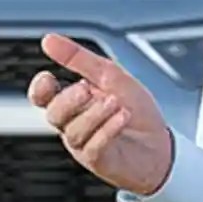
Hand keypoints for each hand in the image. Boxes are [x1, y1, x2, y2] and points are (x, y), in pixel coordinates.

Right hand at [29, 33, 173, 195]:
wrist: (163, 143)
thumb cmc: (135, 109)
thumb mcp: (110, 75)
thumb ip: (79, 59)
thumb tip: (48, 40)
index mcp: (73, 103)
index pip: (43, 98)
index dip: (39, 89)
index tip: (48, 78)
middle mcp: (74, 124)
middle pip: (54, 115)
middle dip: (68, 100)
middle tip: (86, 90)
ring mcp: (85, 145)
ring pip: (74, 132)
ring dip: (94, 114)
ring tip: (115, 102)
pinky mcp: (100, 161)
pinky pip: (93, 147)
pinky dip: (107, 129)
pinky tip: (122, 116)